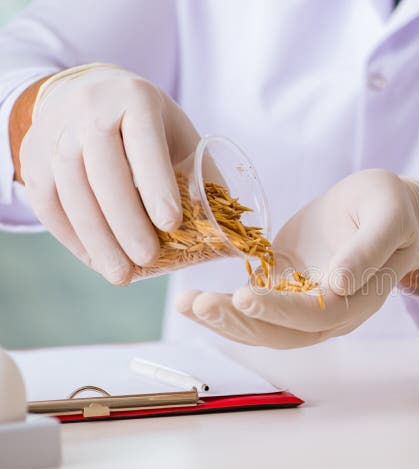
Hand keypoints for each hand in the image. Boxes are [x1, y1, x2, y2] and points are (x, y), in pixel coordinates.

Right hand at [19, 64, 199, 283]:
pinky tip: (95, 259)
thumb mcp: (179, 133)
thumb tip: (233, 230)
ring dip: (96, 239)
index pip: (144, 144)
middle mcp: (88, 110)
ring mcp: (54, 131)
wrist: (89, 91)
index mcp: (135, 99)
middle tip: (146, 260)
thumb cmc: (148, 123)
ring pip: (70, 190)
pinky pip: (46, 201)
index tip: (171, 224)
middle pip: (102, 172)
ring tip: (121, 274)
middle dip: (125, 221)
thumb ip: (202, 174)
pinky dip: (70, 236)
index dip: (156, 185)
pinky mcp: (32, 155)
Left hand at [177, 169, 418, 347]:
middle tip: (197, 303)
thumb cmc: (393, 207)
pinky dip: (223, 306)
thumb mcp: (389, 216)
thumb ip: (368, 250)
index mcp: (358, 300)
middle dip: (237, 321)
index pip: (316, 315)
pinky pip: (253, 306)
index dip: (280, 311)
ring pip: (262, 327)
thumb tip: (338, 285)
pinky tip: (191, 300)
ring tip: (185, 304)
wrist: (387, 208)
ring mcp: (305, 302)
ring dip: (223, 320)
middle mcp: (330, 313)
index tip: (243, 296)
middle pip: (282, 332)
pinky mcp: (286, 286)